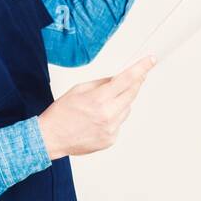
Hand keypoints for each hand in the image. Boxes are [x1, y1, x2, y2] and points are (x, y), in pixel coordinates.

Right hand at [38, 56, 156, 159]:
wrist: (51, 138)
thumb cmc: (60, 114)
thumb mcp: (77, 90)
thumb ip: (100, 83)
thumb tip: (117, 78)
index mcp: (98, 99)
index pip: (126, 79)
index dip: (141, 68)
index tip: (150, 61)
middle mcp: (108, 114)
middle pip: (132, 93)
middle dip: (135, 83)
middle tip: (136, 76)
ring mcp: (111, 129)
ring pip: (127, 109)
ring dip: (120, 102)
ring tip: (100, 106)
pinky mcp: (111, 139)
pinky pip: (119, 123)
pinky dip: (113, 118)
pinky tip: (97, 120)